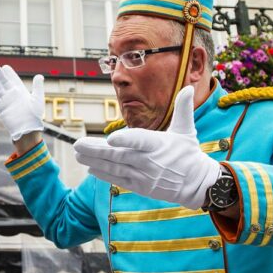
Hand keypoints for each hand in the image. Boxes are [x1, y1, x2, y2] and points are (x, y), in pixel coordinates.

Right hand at [0, 65, 43, 140]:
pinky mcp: (1, 109)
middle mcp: (12, 96)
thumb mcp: (38, 98)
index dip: (9, 74)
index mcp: (21, 92)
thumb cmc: (35, 115)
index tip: (5, 67)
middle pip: (4, 83)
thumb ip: (38, 86)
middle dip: (0, 76)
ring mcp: (6, 102)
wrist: (28, 129)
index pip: (13, 80)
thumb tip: (39, 76)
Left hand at [74, 86, 221, 208]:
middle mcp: (149, 161)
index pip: (141, 141)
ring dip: (95, 161)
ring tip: (78, 154)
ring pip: (115, 168)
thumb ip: (183, 108)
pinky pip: (118, 179)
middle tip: (78, 144)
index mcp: (159, 145)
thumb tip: (186, 86)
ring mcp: (143, 176)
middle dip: (96, 150)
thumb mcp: (186, 130)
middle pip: (120, 156)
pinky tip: (90, 167)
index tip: (110, 138)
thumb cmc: (187, 153)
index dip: (126, 140)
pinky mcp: (140, 186)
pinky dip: (104, 174)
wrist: (195, 183)